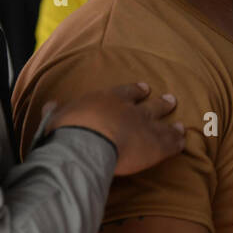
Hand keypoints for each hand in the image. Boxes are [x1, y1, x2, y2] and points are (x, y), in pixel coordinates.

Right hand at [47, 82, 185, 175]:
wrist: (88, 142)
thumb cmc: (69, 129)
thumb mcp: (58, 116)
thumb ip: (56, 111)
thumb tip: (50, 105)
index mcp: (109, 100)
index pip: (126, 92)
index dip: (136, 90)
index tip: (144, 87)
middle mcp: (131, 110)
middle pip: (150, 105)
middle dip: (161, 103)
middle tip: (172, 99)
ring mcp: (145, 126)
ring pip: (163, 123)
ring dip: (172, 124)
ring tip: (180, 125)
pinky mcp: (155, 145)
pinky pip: (170, 143)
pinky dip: (177, 142)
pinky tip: (183, 143)